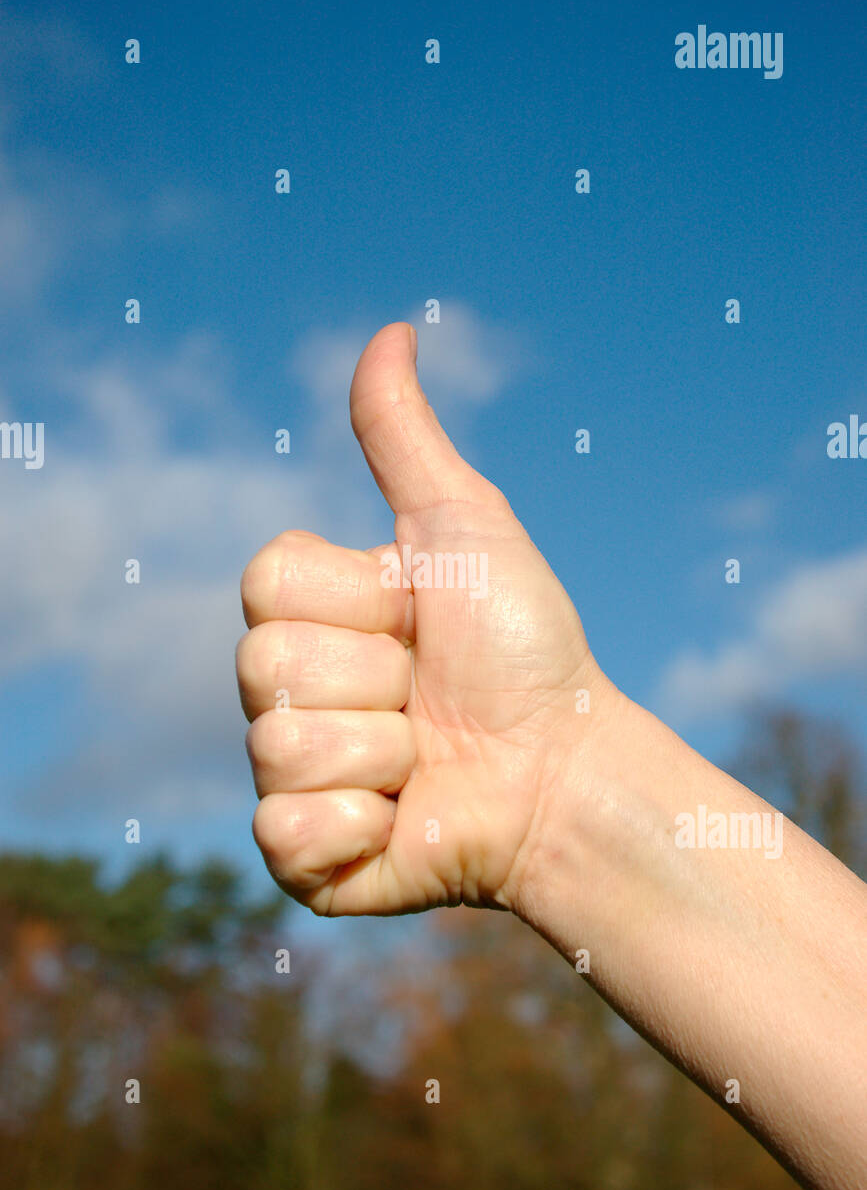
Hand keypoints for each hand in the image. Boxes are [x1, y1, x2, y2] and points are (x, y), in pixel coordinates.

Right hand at [237, 321, 608, 914]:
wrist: (566, 764)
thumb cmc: (523, 644)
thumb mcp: (464, 526)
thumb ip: (406, 440)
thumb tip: (390, 329)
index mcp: (304, 615)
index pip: (266, 583)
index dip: (363, 600)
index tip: (419, 618)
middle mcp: (283, 693)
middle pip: (266, 665)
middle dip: (380, 677)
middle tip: (428, 694)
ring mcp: (289, 777)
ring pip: (279, 747)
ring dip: (384, 751)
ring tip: (426, 757)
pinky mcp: (303, 859)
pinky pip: (282, 832)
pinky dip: (360, 827)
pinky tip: (404, 819)